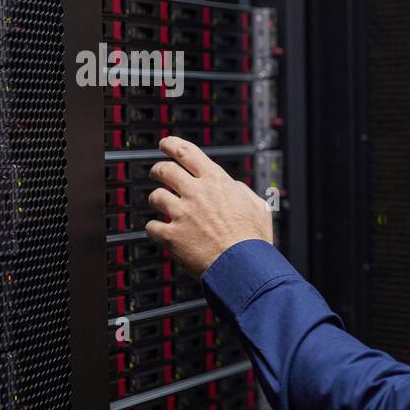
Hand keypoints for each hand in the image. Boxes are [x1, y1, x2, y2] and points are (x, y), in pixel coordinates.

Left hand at [144, 136, 273, 277]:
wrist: (244, 266)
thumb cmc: (253, 240)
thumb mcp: (258, 206)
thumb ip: (241, 191)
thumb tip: (231, 186)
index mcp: (217, 182)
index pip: (187, 152)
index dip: (172, 144)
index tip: (165, 143)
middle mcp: (196, 193)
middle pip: (165, 170)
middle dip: (158, 169)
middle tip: (157, 172)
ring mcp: (181, 213)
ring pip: (155, 196)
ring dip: (156, 199)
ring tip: (161, 204)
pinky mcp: (171, 235)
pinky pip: (152, 226)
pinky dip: (155, 228)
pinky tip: (161, 230)